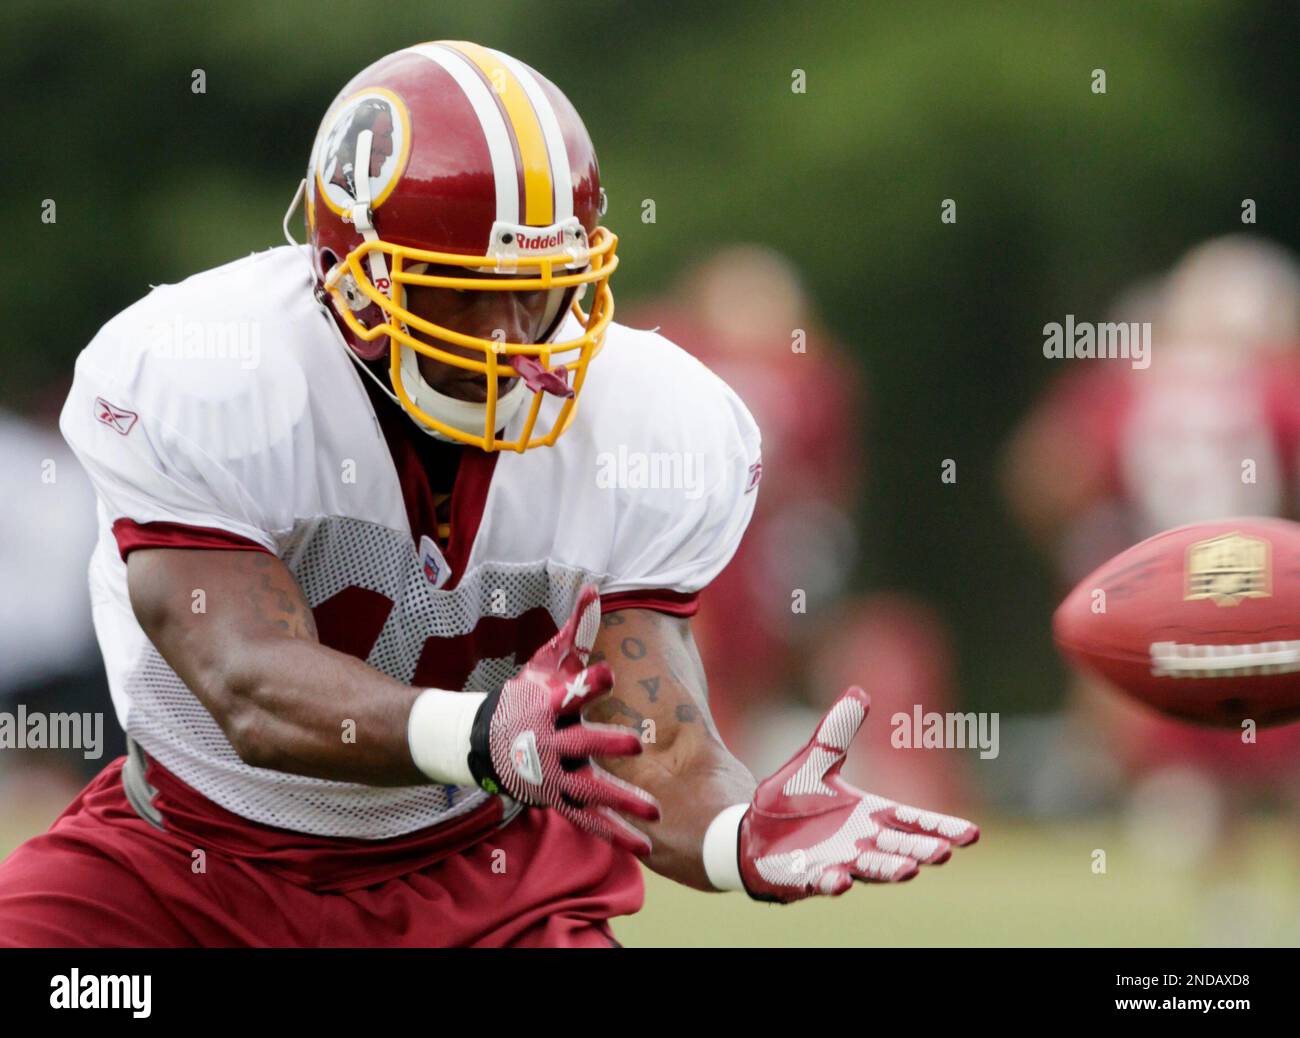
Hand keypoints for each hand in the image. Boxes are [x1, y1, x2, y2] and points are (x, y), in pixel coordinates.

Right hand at [468, 584, 659, 854]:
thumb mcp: (546, 660)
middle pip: (579, 744)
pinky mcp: (557, 800)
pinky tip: (645, 848)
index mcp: (548, 705)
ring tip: (654, 811)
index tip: (607, 672)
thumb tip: (595, 586)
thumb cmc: (525, 695)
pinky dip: (615, 834)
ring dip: (621, 801)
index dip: (586, 681)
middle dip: (605, 744)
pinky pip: (588, 820)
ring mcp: (553, 776)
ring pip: (588, 791)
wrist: (483, 742)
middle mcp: (550, 742)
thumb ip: (576, 629)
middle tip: (634, 745)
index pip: (568, 692)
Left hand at [737, 687, 977, 901]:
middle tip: (943, 853)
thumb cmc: (793, 800)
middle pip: (897, 847)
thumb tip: (859, 692)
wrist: (754, 831)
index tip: (972, 834)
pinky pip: (820, 882)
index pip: (911, 821)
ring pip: (867, 868)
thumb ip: (837, 733)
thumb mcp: (815, 760)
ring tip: (908, 871)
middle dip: (920, 851)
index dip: (940, 828)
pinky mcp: (805, 877)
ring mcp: (835, 862)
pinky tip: (841, 882)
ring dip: (887, 870)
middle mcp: (859, 844)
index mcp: (869, 816)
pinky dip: (831, 883)